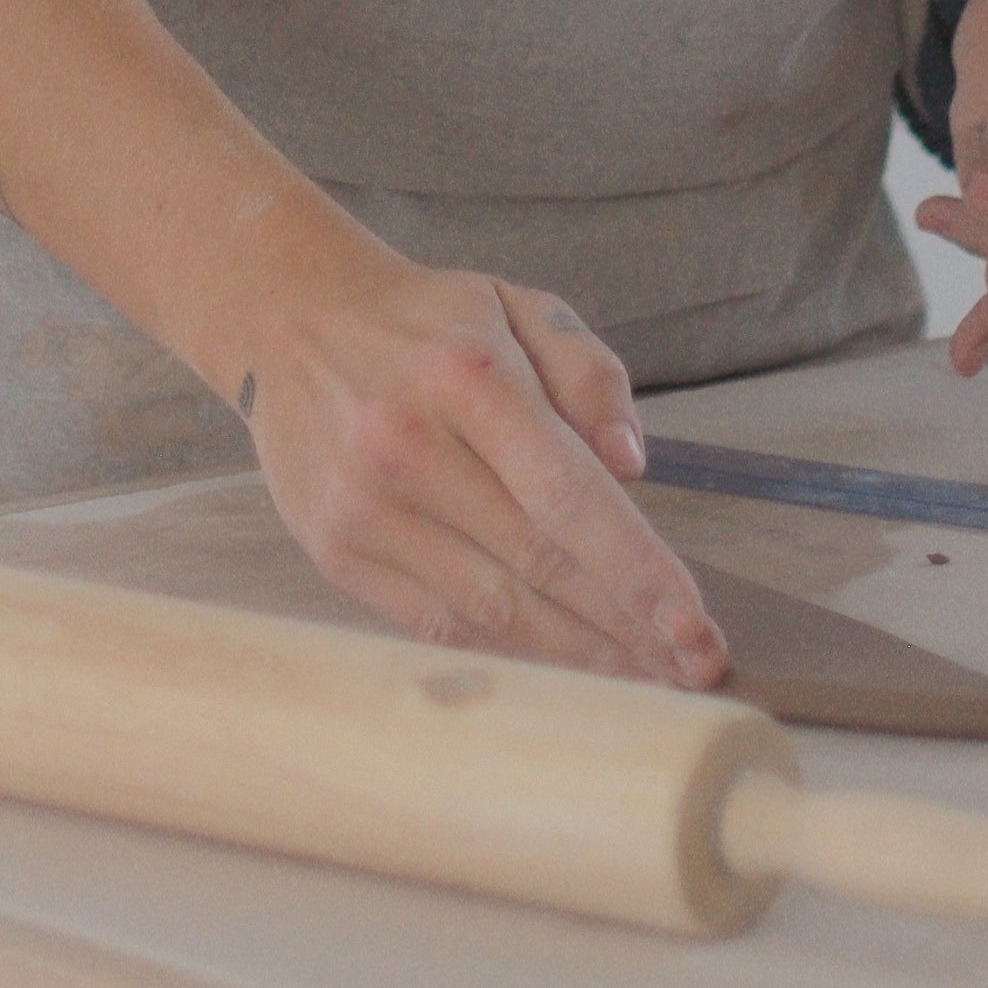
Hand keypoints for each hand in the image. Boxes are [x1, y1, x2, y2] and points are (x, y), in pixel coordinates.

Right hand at [240, 246, 728, 686]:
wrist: (291, 318)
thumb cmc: (426, 321)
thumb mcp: (516, 304)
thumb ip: (588, 372)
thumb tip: (632, 465)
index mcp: (467, 375)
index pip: (568, 494)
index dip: (638, 571)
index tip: (696, 627)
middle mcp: (409, 444)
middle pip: (539, 563)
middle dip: (628, 628)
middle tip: (696, 671)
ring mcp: (364, 506)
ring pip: (493, 608)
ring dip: (578, 656)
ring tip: (646, 683)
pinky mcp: (334, 550)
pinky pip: (437, 622)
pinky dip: (507, 652)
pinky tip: (562, 670)